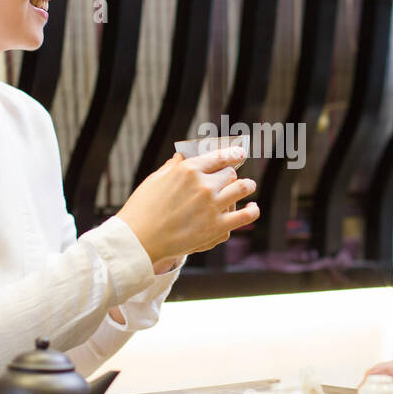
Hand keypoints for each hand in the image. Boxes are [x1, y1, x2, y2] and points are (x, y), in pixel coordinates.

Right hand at [117, 148, 259, 262]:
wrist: (139, 240)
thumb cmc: (143, 209)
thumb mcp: (155, 180)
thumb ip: (173, 167)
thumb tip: (182, 156)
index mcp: (188, 169)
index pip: (219, 156)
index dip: (233, 153)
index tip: (240, 152)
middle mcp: (204, 185)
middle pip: (230, 173)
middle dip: (231, 174)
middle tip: (233, 176)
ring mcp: (213, 206)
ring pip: (242, 188)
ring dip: (247, 186)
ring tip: (249, 186)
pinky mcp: (217, 227)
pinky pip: (244, 216)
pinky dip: (252, 211)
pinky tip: (253, 208)